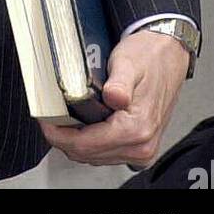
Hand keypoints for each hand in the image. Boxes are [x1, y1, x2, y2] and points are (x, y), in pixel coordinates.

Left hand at [38, 29, 188, 168]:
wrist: (169, 56)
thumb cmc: (149, 56)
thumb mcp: (129, 62)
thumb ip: (119, 83)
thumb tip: (113, 98)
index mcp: (137, 129)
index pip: (85, 145)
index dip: (58, 135)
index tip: (44, 120)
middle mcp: (141, 146)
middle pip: (87, 155)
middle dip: (63, 139)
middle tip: (48, 117)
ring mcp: (142, 149)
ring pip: (95, 157)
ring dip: (75, 142)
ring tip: (61, 119)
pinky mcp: (140, 146)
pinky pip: (106, 153)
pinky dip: (90, 142)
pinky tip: (82, 124)